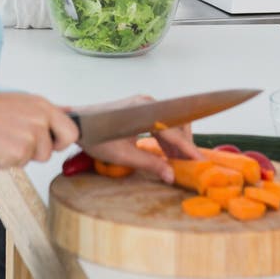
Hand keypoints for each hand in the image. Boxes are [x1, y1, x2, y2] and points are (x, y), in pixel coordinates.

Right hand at [0, 91, 77, 168]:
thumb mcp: (22, 102)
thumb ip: (46, 111)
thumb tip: (69, 112)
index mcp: (43, 106)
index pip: (72, 131)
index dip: (62, 142)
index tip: (52, 143)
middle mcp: (40, 120)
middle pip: (52, 151)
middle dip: (38, 153)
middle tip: (21, 146)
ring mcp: (30, 137)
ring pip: (33, 160)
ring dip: (17, 156)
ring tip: (2, 141)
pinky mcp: (17, 152)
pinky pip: (16, 165)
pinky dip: (3, 162)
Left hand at [73, 96, 201, 183]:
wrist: (79, 122)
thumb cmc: (97, 136)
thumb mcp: (123, 155)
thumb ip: (150, 164)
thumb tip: (171, 175)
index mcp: (146, 111)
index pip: (174, 133)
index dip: (188, 150)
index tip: (200, 162)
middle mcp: (148, 103)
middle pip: (178, 123)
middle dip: (185, 145)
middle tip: (189, 165)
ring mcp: (144, 103)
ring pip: (171, 122)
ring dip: (176, 142)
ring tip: (177, 162)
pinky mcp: (139, 107)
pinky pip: (161, 120)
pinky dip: (166, 137)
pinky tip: (165, 153)